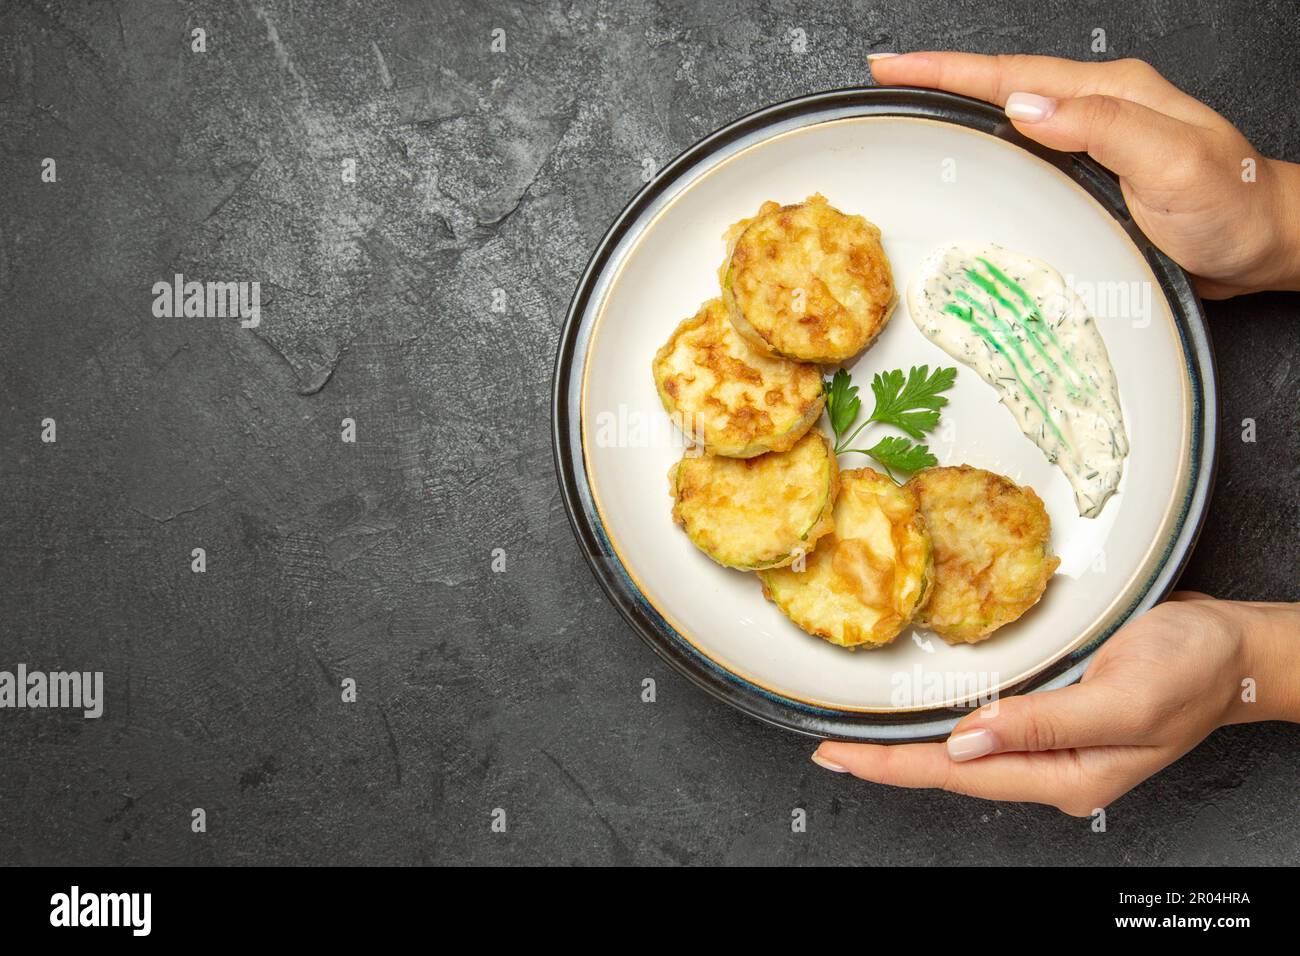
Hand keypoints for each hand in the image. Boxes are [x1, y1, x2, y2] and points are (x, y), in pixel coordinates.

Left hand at [812, 594, 1299, 814]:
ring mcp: (1052, 740)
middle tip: (830, 744)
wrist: (1232, 646)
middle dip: (889, 757)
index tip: (840, 754)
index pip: (959, 774)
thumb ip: (1044, 724)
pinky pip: (988, 719)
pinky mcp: (1053, 709)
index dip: (894, 764)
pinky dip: (946, 714)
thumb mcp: (1124, 699)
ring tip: (858, 733)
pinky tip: (921, 707)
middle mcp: (1051, 764)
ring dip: (911, 738)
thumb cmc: (1192, 669)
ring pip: (965, 746)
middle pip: (951, 767)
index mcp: (1065, 774)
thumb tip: (967, 742)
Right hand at [869, 52, 1299, 297]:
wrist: (1263, 245)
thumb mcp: (1172, 162)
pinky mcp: (1090, 177)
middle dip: (939, 80)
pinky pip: (1026, 156)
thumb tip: (1024, 104)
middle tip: (887, 84)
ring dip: (958, 114)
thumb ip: (1103, 128)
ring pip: (1010, 120)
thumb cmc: (1229, 208)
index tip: (893, 66)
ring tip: (911, 117)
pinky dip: (989, 151)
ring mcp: (1093, 144)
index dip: (947, 68)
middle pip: (1001, 86)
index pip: (1011, 74)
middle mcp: (1097, 111)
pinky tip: (971, 164)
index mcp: (1110, 95)